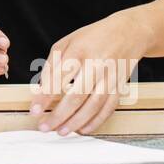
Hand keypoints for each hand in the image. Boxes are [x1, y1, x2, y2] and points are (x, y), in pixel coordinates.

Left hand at [30, 9, 153, 136]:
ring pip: (93, 105)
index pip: (58, 77)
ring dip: (76, 122)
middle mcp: (96, 64)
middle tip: (45, 127)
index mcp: (79, 50)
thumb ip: (53, 64)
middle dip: (59, 115)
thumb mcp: (68, 41)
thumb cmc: (93, 37)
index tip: (34, 110)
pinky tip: (83, 129)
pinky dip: (96, 121)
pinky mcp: (121, 85)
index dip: (45, 96)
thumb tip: (41, 89)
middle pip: (76, 95)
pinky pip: (109, 108)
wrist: (129, 31)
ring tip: (61, 132)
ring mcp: (110, 76)